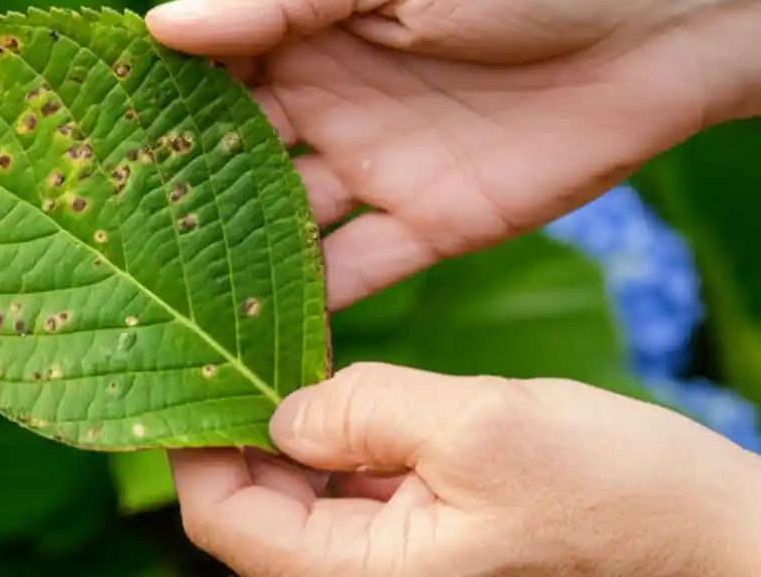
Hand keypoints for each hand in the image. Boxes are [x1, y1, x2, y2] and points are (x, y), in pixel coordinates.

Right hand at [146, 0, 760, 308]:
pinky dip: (307, 309)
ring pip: (278, 227)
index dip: (150, 107)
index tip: (79, 147)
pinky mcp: (430, 226)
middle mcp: (329, 100)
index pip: (209, 72)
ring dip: (225, 264)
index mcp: (312, 24)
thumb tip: (162, 26)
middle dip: (171, 198)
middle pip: (229, 161)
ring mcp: (375, 168)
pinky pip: (354, 275)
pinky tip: (252, 341)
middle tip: (99, 249)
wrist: (665, 16)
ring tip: (158, 308)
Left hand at [171, 363, 760, 575]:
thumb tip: (282, 413)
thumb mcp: (483, 428)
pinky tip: (341, 385)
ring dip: (283, 429)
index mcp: (366, 576)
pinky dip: (334, 435)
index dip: (193, 446)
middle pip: (251, 511)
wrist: (710, 535)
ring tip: (279, 355)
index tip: (191, 371)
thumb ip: (367, 410)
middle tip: (230, 345)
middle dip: (235, 430)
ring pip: (297, 495)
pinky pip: (347, 487)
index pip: (226, 522)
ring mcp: (395, 559)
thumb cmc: (616, 494)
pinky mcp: (424, 530)